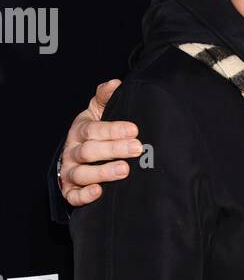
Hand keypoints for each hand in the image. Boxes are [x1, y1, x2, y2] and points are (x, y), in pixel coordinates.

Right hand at [59, 80, 142, 205]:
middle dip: (114, 149)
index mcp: (80, 131)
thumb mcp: (98, 111)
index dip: (113, 129)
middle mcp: (72, 151)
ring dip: (103, 172)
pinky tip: (99, 192)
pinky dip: (85, 195)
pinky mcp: (70, 191)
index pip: (93, 130)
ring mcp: (70, 172)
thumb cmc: (94, 133)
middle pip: (90, 151)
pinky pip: (74, 196)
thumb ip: (106, 97)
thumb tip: (115, 84)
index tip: (133, 129)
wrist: (79, 158)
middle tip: (136, 148)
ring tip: (124, 170)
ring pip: (82, 173)